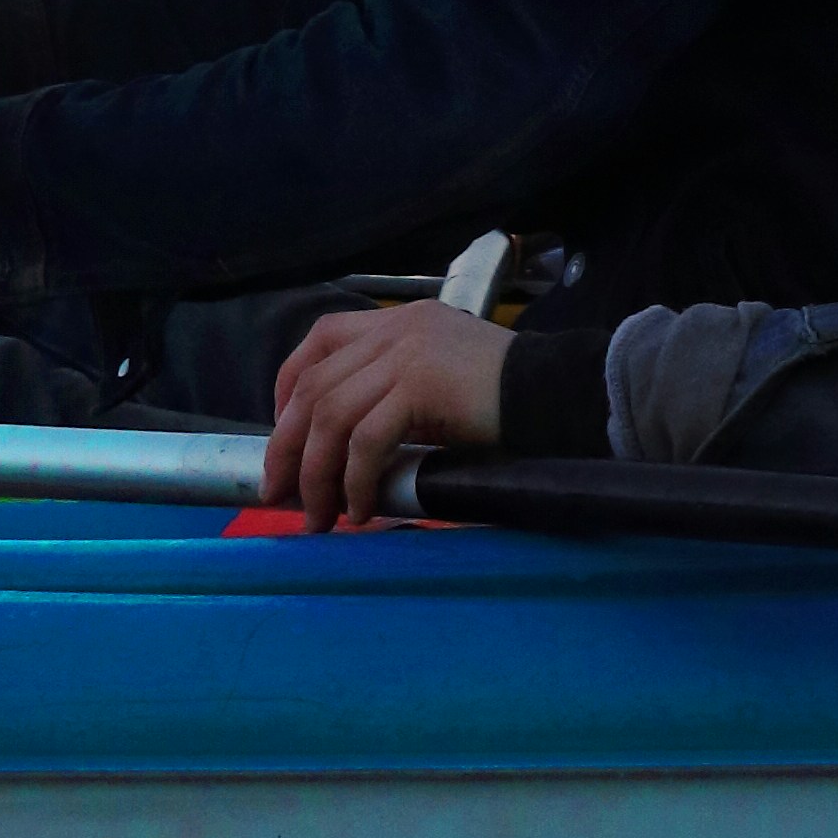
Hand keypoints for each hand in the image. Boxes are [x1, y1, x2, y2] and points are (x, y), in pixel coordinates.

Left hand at [265, 294, 513, 521]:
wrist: (558, 394)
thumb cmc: (505, 400)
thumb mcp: (440, 380)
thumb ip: (397, 393)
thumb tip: (347, 452)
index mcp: (399, 321)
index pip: (322, 338)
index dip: (288, 387)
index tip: (284, 436)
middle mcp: (396, 329)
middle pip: (314, 385)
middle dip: (288, 446)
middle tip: (279, 493)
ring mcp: (408, 353)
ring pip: (332, 415)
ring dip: (317, 475)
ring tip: (319, 517)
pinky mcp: (421, 385)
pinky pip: (367, 440)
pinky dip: (355, 480)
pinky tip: (362, 509)